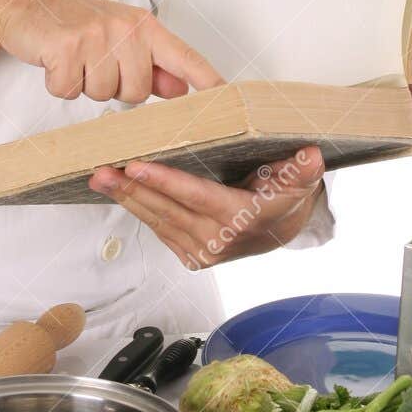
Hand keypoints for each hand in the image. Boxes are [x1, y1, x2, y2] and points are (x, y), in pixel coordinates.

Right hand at [0, 0, 222, 103]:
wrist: (23, 1)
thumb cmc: (73, 21)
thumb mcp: (119, 36)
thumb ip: (151, 64)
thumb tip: (181, 89)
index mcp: (144, 26)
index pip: (184, 57)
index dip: (207, 81)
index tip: (227, 99)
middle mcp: (126, 28)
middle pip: (137, 92)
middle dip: (113, 87)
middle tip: (93, 61)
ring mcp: (96, 36)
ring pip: (103, 95)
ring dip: (83, 85)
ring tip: (73, 58)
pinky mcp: (66, 46)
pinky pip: (69, 91)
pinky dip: (58, 84)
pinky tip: (54, 61)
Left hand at [88, 146, 325, 268]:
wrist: (283, 231)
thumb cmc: (284, 199)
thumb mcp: (300, 181)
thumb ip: (303, 169)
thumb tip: (310, 155)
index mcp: (239, 219)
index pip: (195, 196)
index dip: (164, 181)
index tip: (136, 166)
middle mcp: (217, 240)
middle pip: (166, 210)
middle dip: (130, 189)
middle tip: (101, 171)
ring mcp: (202, 251)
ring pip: (157, 221)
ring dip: (127, 199)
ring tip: (101, 178)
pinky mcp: (191, 256)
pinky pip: (160, 230)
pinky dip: (139, 211)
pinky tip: (121, 193)